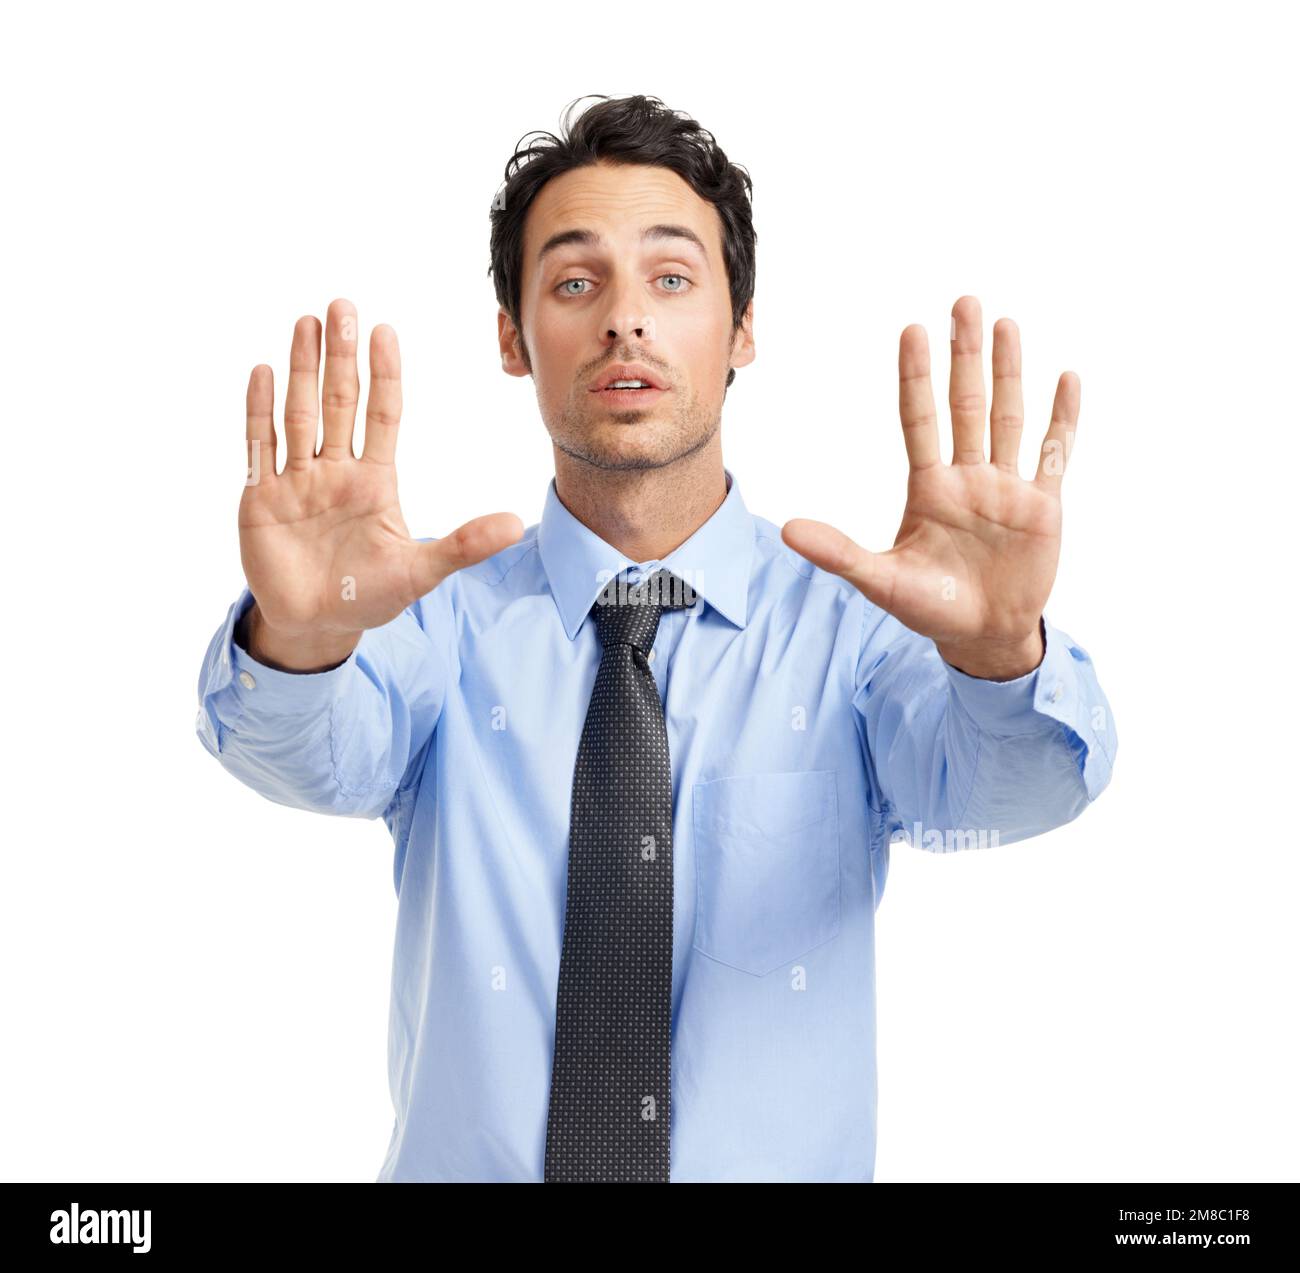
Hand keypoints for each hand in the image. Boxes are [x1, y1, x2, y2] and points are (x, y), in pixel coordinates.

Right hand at [238, 298, 522, 665]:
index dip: (384, 375)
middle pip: (339, 402)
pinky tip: (264, 372)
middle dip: (341, 356)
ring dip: (303, 369)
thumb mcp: (421, 572)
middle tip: (343, 305)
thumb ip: (464, 546)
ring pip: (300, 413)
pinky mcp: (262, 497)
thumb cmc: (370, 596)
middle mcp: (336, 471)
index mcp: (374, 481)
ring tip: (307, 323)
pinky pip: (261, 445)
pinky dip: (261, 410)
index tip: (385, 332)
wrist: (318, 625)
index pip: (382, 415)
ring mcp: (298, 481)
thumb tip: (517, 525)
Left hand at [782, 296, 1078, 679]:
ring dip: (1010, 372)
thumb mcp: (880, 581)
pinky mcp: (1042, 506)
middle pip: (966, 404)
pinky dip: (1063, 419)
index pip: (919, 419)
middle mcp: (967, 477)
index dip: (915, 377)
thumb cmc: (930, 608)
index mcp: (929, 488)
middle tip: (963, 303)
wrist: (982, 636)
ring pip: (1009, 417)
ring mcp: (1006, 488)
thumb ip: (838, 553)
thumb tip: (786, 530)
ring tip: (1005, 324)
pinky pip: (1054, 453)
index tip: (911, 331)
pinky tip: (1067, 379)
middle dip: (964, 355)